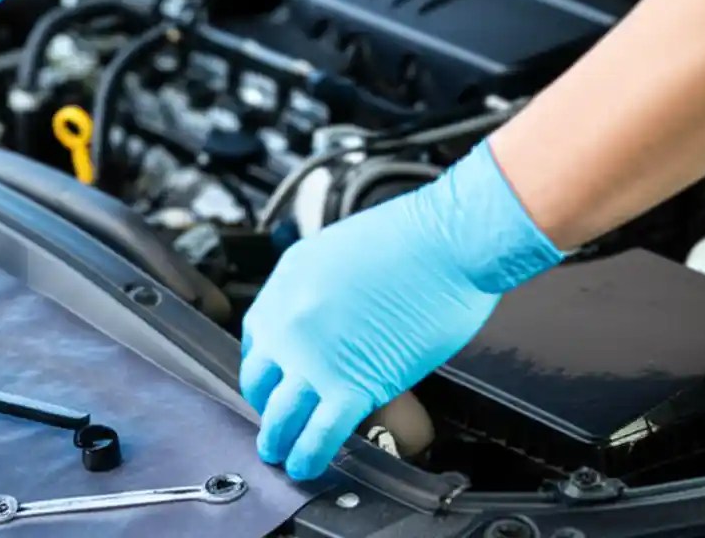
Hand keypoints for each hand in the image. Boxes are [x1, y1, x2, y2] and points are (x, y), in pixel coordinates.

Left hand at [240, 141, 561, 480]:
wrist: (447, 242)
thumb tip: (324, 318)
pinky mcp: (353, 384)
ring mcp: (316, 357)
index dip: (265, 367)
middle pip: (259, 380)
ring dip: (278, 440)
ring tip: (281, 454)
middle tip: (274, 419)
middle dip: (264, 405)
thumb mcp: (336, 251)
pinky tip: (309, 465)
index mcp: (285, 284)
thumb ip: (318, 288)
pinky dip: (310, 455)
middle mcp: (289, 322)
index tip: (273, 381)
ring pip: (280, 413)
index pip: (257, 339)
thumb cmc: (410, 239)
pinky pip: (319, 432)